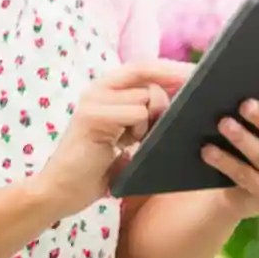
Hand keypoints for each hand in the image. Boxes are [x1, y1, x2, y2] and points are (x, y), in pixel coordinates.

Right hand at [37, 60, 190, 216]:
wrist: (62, 191)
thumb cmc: (97, 168)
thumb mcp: (126, 134)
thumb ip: (145, 113)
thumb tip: (180, 97)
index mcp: (106, 89)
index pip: (143, 66)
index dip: (170, 67)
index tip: (196, 72)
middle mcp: (98, 88)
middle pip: (149, 79)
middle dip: (163, 102)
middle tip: (153, 128)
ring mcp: (93, 100)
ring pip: (146, 98)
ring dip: (148, 124)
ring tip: (128, 142)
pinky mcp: (92, 116)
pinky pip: (136, 114)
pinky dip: (138, 131)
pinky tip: (120, 146)